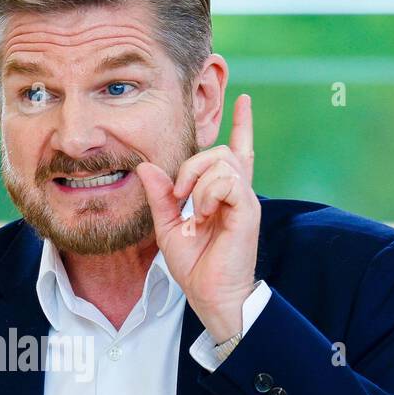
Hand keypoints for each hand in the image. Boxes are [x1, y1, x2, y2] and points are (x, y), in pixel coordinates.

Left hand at [137, 94, 260, 341]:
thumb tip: (146, 166)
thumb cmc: (196, 266)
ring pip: (221, 163)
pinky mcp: (248, 210)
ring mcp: (244, 200)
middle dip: (192, 166)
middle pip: (219, 152)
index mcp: (223, 195)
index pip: (238, 151)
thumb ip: (160, 196)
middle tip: (179, 196)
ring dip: (197, 183)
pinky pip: (226, 182)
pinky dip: (207, 195)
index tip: (243, 100)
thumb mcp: (169, 226)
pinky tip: (203, 215)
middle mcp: (238, 192)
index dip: (243, 125)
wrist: (210, 294)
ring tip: (194, 211)